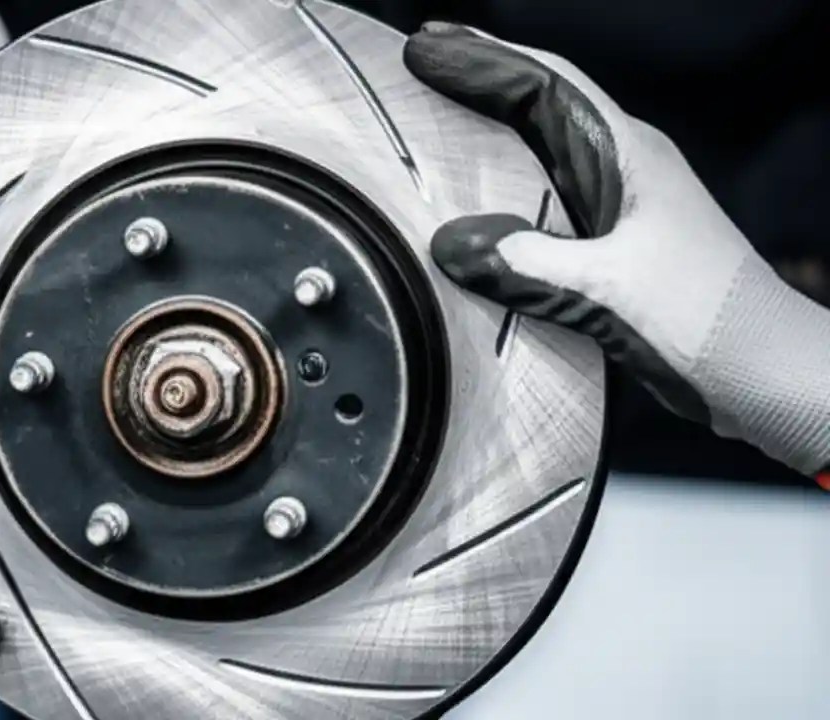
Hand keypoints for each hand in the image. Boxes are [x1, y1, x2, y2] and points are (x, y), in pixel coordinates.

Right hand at [403, 22, 829, 477]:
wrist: (760, 368)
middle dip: (482, 76)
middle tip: (423, 60)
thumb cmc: (703, 317)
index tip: (428, 49)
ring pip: (543, 146)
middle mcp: (623, 166)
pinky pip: (546, 195)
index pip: (547, 84)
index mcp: (628, 153)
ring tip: (438, 109)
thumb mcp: (609, 286)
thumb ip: (527, 263)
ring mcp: (620, 202)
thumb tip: (450, 244)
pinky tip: (476, 191)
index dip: (484, 60)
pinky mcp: (612, 243)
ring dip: (491, 124)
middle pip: (542, 102)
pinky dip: (505, 180)